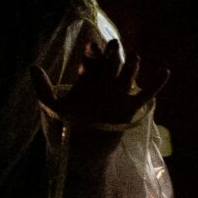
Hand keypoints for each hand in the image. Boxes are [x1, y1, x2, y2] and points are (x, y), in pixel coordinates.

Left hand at [34, 38, 160, 129]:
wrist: (79, 154)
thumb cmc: (63, 130)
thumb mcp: (51, 107)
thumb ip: (43, 87)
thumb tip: (33, 65)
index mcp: (86, 83)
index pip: (90, 62)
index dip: (91, 53)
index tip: (91, 45)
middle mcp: (103, 86)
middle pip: (110, 64)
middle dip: (112, 54)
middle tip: (112, 44)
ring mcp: (118, 96)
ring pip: (128, 74)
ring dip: (131, 64)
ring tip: (133, 55)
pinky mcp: (130, 108)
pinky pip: (146, 94)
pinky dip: (156, 84)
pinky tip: (164, 71)